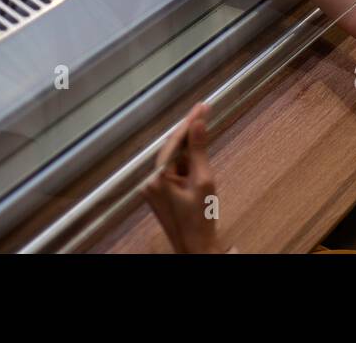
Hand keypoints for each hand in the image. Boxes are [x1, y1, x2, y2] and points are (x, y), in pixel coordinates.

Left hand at [143, 103, 228, 253]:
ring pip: (174, 160)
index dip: (190, 122)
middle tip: (205, 110)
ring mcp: (154, 188)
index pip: (174, 142)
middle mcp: (150, 181)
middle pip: (172, 149)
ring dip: (190, 150)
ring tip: (205, 140)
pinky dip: (188, 164)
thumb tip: (198, 123)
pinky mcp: (160, 194)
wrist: (195, 248)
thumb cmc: (200, 218)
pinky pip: (175, 172)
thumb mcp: (204, 181)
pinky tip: (199, 161)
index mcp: (157, 178)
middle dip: (189, 132)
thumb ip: (199, 150)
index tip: (203, 106)